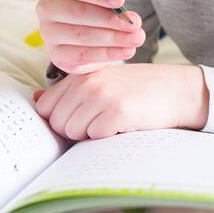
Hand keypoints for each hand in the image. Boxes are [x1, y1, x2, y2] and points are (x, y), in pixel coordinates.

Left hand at [33, 64, 208, 140]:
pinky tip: (123, 125)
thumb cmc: (139, 89)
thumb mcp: (104, 81)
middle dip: (74, 130)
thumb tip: (36, 101)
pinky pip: (94, 137)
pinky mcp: (117, 112)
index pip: (46, 106)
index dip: (60, 119)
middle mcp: (88, 82)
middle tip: (100, 122)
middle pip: (57, 123)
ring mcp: (102, 96)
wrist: (178, 91)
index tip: (79, 119)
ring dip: (91, 135)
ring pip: (73, 132)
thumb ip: (70, 91)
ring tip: (112, 121)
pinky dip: (107, 137)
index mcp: (82, 74)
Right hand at [34, 0, 144, 74]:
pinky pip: (83, 55)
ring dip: (114, 38)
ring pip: (83, 36)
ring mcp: (49, 33)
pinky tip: (127, 51)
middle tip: (135, 23)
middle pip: (79, 13)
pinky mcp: (57, 55)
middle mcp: (47, 7)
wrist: (87, 32)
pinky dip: (108, 54)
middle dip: (111, 19)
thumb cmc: (95, 1)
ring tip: (137, 37)